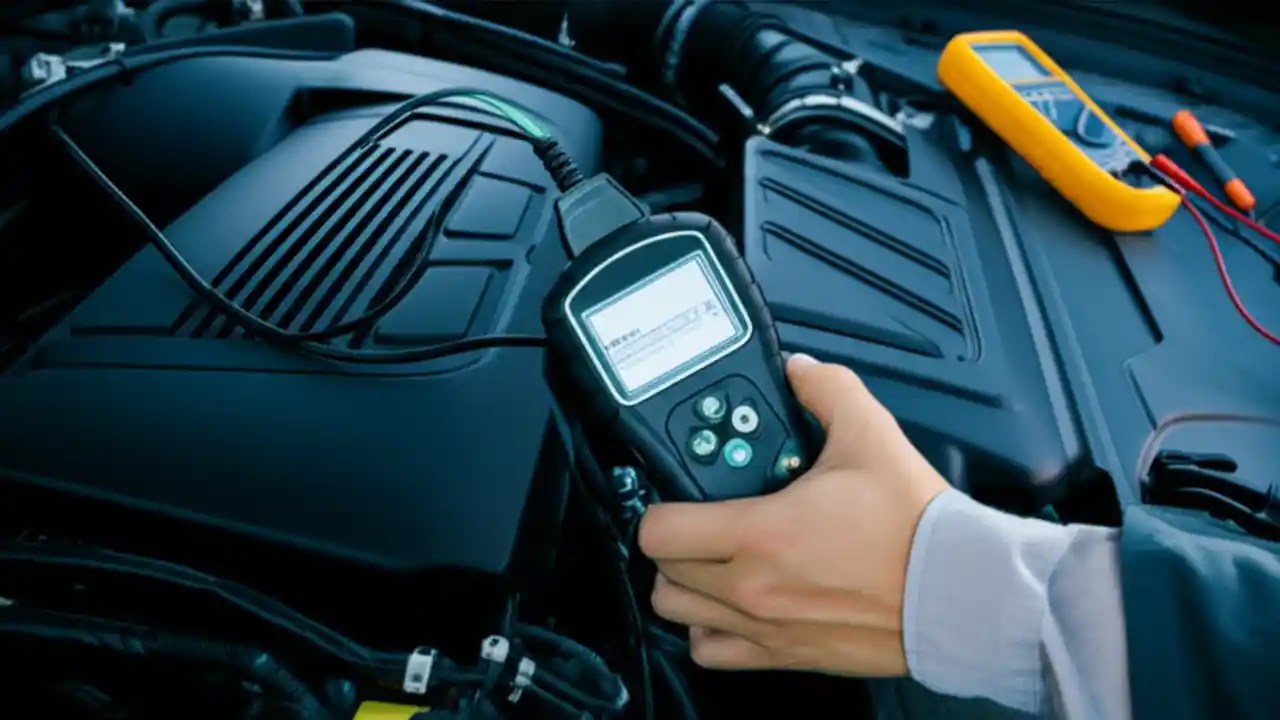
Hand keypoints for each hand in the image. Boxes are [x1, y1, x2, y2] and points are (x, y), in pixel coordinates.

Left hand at [638, 354, 947, 675]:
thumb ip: (827, 389)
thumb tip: (800, 369)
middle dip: (673, 544)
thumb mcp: (871, 434)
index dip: (660, 508)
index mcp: (759, 533)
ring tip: (711, 562)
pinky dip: (711, 631)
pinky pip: (714, 653)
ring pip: (680, 616)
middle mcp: (751, 588)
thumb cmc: (916, 526)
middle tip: (699, 523)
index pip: (659, 531)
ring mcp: (765, 627)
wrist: (959, 592)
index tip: (679, 496)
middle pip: (663, 574)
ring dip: (686, 587)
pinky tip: (732, 604)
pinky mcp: (786, 656)